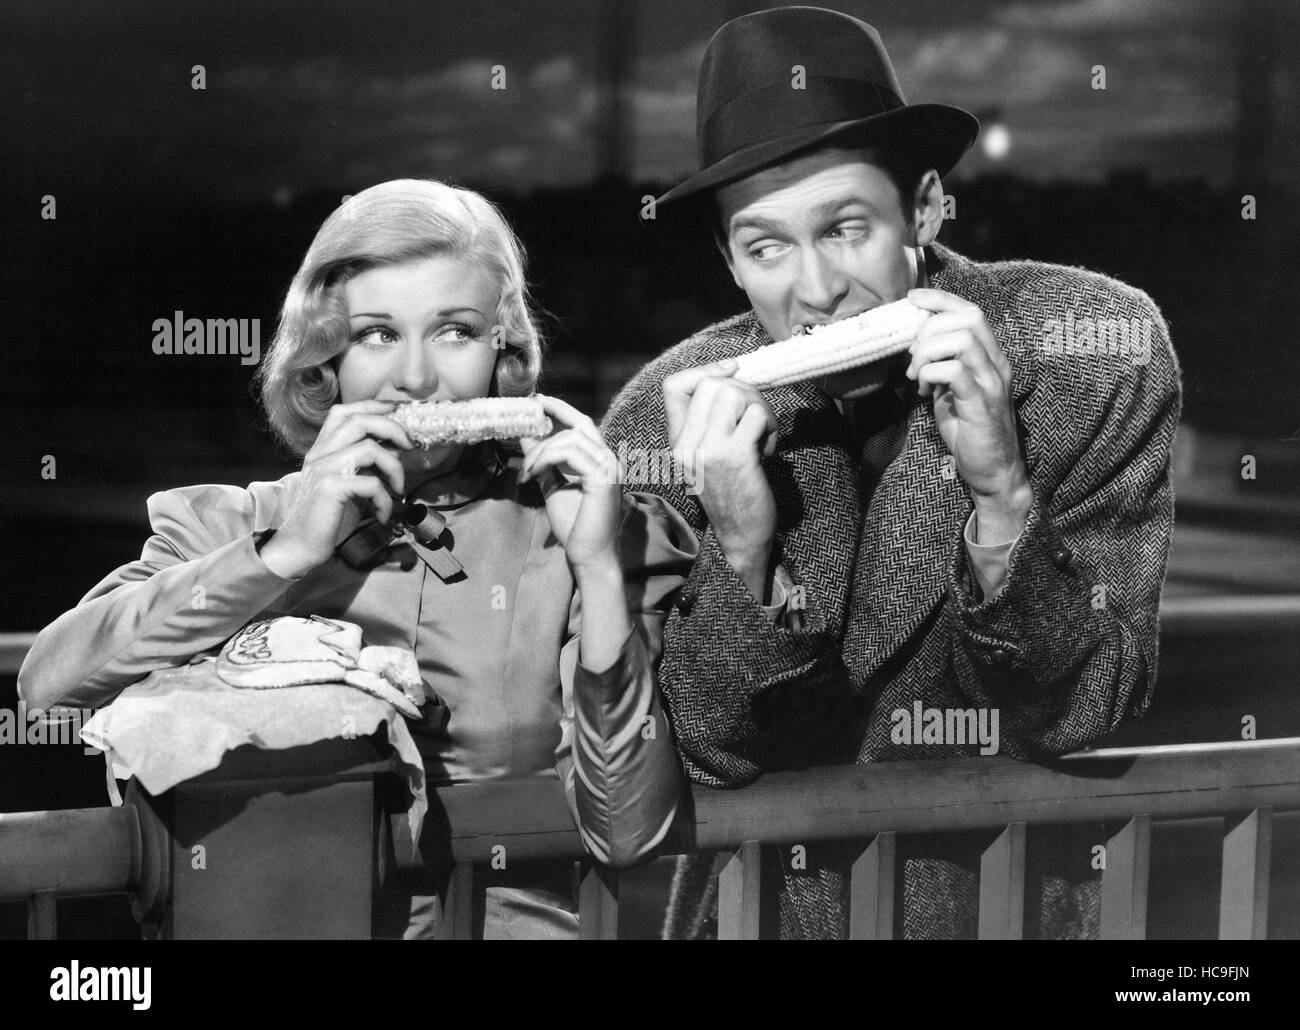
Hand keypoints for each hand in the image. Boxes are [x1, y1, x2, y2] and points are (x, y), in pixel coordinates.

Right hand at [260, 400, 413, 578]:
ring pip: (370, 449)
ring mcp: (322, 469)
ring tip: (399, 489)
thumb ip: (367, 464)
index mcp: (322, 449)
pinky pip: (371, 483)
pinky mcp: (329, 488)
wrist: (301, 547)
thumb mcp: (352, 484)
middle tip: (411, 446)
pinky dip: (385, 500)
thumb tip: (398, 449)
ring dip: (395, 468)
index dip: (373, 406)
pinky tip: (384, 515)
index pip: (344, 412)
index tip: (399, 411)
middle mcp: (319, 453)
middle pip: (359, 421)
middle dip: (392, 428)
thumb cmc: (330, 517)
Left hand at [518, 395, 622, 578]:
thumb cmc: (575, 526)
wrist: (588, 556)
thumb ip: (543, 461)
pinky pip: (570, 453)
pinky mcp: (603, 478)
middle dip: (552, 413)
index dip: (561, 410)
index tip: (536, 402)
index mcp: (601, 461)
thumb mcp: (552, 485)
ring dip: (540, 450)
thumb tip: (525, 436)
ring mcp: (610, 468)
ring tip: (526, 470)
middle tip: (526, 413)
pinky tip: (533, 474)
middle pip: (580, 423)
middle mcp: (610, 460)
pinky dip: (546, 459)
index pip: (583, 425)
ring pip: (570, 439)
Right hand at [662, 359, 777, 597]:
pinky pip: (757, 416)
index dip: (706, 370)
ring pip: (735, 393)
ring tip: (762, 433)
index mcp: (677, 442)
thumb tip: (734, 375)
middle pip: (712, 383)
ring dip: (759, 407)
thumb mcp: (709, 456)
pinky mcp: (734, 457)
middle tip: (757, 416)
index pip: (674, 386)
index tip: (733, 372)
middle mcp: (686, 444)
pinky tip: (766, 451)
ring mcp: (708, 450)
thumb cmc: (732, 493)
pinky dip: (770, 427)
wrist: (740, 537)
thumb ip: (711, 422)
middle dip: (745, 390)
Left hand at [905, 288, 1030, 539]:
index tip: (912, 300)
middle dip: (930, 329)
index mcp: (991, 358)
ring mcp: (992, 384)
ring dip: (928, 352)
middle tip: (912, 357)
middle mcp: (997, 365)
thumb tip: (915, 346)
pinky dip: (931, 374)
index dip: (941, 299)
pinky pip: (955, 372)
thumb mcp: (952, 392)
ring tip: (916, 376)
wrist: (993, 472)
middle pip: (967, 319)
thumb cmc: (970, 432)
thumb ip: (941, 366)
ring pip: (962, 341)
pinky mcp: (982, 405)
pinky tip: (923, 392)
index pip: (971, 311)